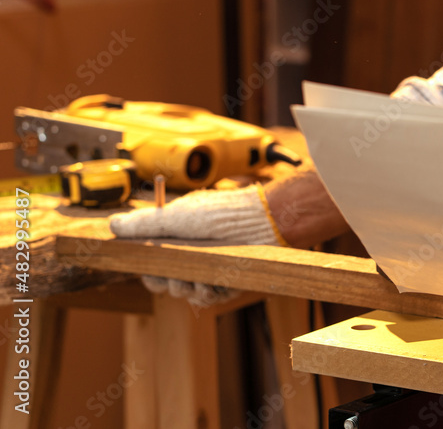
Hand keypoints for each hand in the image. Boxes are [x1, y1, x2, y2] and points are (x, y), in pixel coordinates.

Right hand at [110, 183, 284, 305]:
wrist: (259, 221)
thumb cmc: (219, 213)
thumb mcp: (176, 217)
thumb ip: (144, 225)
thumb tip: (112, 224)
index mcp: (176, 242)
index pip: (151, 267)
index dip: (148, 274)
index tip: (149, 273)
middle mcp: (191, 257)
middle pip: (165, 284)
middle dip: (167, 284)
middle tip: (177, 278)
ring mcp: (209, 270)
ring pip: (185, 294)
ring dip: (188, 290)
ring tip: (199, 280)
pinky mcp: (226, 283)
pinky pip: (208, 299)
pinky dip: (208, 295)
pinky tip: (213, 285)